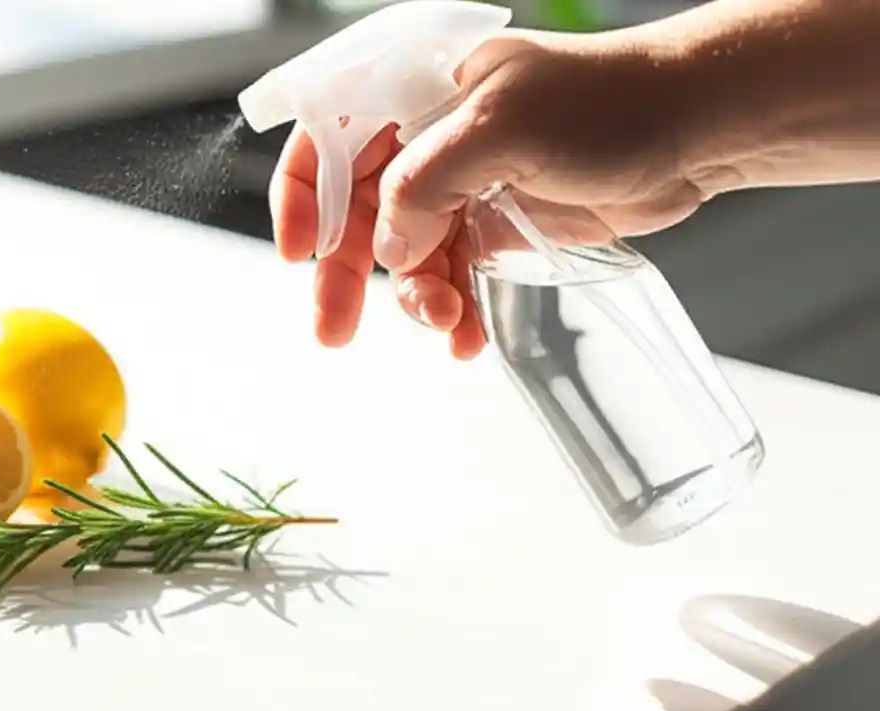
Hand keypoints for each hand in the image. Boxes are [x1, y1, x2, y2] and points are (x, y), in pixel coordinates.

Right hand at [270, 30, 702, 358]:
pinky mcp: (492, 222)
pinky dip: (452, 308)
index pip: (328, 135)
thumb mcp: (503, 127)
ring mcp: (460, 181)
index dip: (301, 193)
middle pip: (357, 208)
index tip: (300, 254)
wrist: (694, 130)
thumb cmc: (611, 102)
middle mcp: (427, 135)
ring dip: (414, 298)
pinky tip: (466, 336)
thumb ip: (426, 181)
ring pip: (403, 253)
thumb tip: (388, 245)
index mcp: (415, 90)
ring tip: (446, 324)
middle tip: (335, 330)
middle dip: (347, 272)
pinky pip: (449, 273)